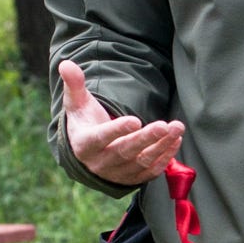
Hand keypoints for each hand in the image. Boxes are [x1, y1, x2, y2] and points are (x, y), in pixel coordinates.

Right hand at [59, 59, 183, 185]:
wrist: (88, 152)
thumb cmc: (84, 121)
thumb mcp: (76, 103)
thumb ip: (74, 84)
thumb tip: (66, 63)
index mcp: (85, 144)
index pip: (101, 138)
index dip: (118, 130)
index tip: (135, 120)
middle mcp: (101, 163)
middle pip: (125, 151)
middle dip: (146, 138)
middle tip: (164, 125)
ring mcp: (118, 173)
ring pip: (141, 161)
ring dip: (161, 146)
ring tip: (177, 128)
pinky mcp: (132, 178)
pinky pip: (151, 171)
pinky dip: (165, 157)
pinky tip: (175, 140)